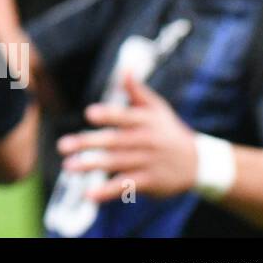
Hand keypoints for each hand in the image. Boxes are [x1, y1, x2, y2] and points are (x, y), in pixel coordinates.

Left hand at [56, 73, 196, 201]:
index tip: (89, 114)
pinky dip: (107, 191)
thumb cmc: (169, 131)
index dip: (108, 115)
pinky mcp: (149, 182)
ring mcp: (148, 163)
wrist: (199, 164)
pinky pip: (126, 186)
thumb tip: (124, 67)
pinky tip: (89, 194)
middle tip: (62, 145)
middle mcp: (146, 142)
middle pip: (115, 142)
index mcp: (146, 121)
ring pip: (116, 164)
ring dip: (91, 165)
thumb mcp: (158, 108)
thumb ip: (137, 90)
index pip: (125, 117)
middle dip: (88, 144)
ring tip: (68, 166)